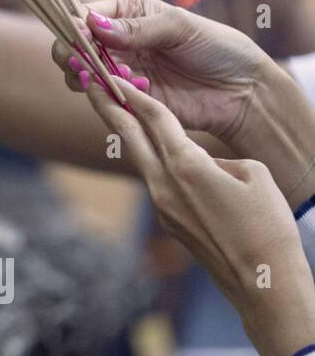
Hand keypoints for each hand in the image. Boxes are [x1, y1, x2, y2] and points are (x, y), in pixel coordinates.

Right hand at [51, 0, 267, 142]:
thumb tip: (91, 26)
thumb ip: (136, 28)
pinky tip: (142, 90)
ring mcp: (118, 70)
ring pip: (78, 74)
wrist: (241, 91)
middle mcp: (115, 41)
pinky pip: (100, 98)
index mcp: (126, 12)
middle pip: (71, 45)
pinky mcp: (126, 98)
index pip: (83, 15)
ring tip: (125, 78)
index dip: (74, 26)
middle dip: (73, 54)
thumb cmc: (218, 48)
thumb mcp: (180, 27)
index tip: (80, 38)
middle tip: (86, 64)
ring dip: (92, 76)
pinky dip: (111, 95)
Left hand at [83, 74, 314, 355]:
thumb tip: (202, 164)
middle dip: (108, 105)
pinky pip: (153, 179)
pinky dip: (147, 157)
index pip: (155, 119)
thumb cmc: (267, 226)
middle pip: (128, 135)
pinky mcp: (168, 221)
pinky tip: (148, 149)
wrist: (262, 281)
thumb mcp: (254, 176)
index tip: (112, 73)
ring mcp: (161, 205)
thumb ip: (218, 159)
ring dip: (125, 131)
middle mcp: (164, 184)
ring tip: (113, 108)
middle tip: (88, 79)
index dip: (135, 93)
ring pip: (138, 157)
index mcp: (187, 166)